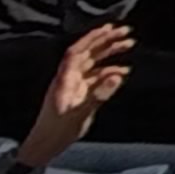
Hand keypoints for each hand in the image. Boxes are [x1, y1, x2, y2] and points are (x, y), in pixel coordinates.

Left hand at [18, 24, 134, 167]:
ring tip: (128, 44)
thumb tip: (117, 75)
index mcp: (64, 78)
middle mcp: (69, 77)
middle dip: (106, 40)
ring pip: (94, 63)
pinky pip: (97, 77)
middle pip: (88, 53)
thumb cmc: (57, 130)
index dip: (92, 38)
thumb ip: (99, 94)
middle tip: (125, 31)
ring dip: (110, 53)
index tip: (109, 28)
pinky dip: (110, 72)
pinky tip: (123, 71)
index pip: (77, 51)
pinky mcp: (81, 94)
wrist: (46, 145)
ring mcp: (75, 85)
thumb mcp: (79, 113)